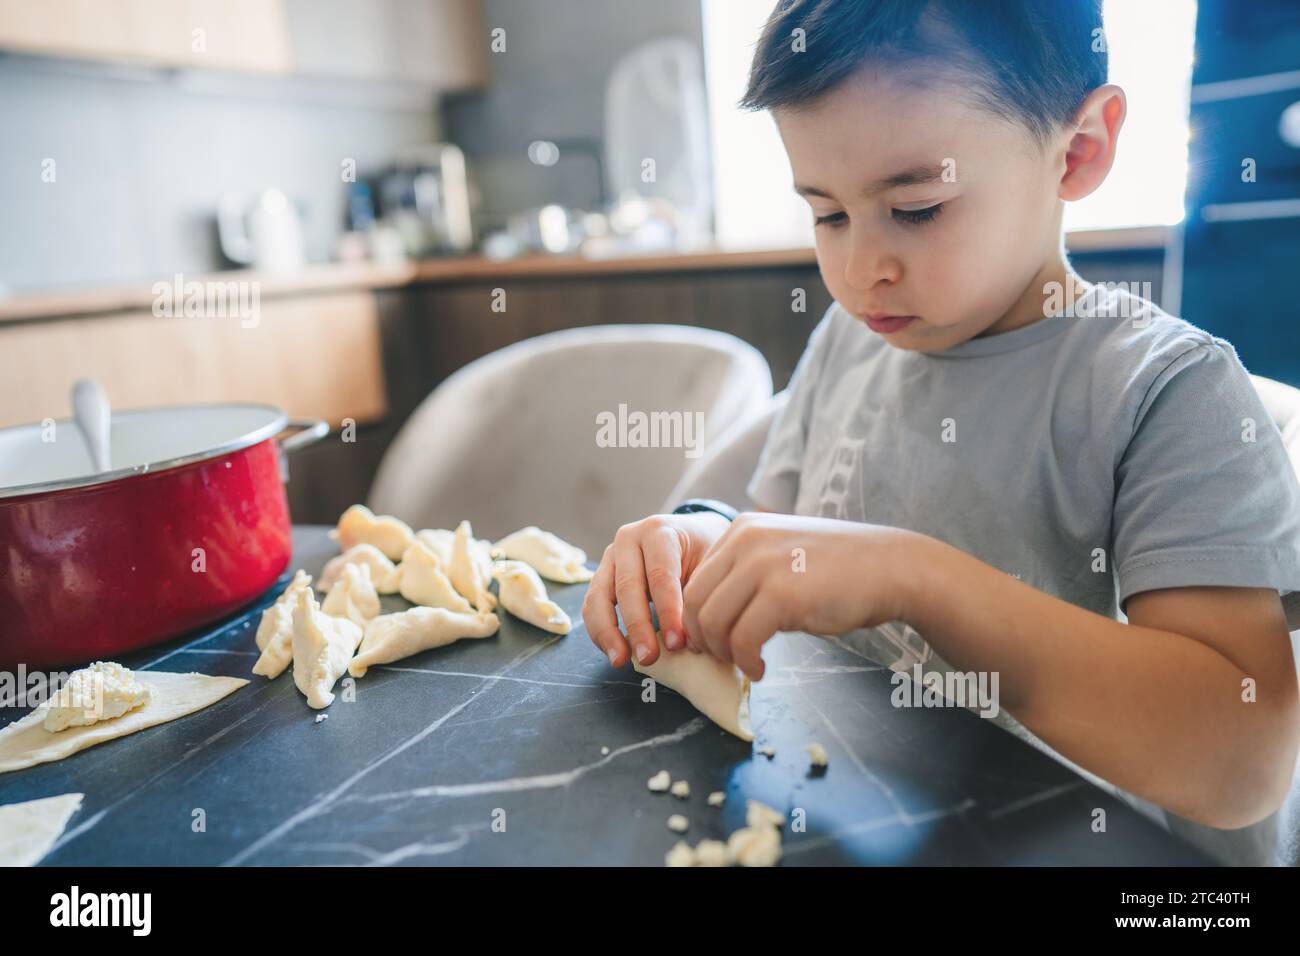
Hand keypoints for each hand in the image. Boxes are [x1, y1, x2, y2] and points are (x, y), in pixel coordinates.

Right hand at [582, 511, 731, 667]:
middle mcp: (628, 540)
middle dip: (637, 626)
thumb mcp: (710, 563)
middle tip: (649, 658)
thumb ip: (698, 597)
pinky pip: (591, 606)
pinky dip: (600, 632)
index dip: (668, 612)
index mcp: (659, 531)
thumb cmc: (703, 552)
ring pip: (599, 597)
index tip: (677, 643)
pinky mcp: (601, 577)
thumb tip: (689, 643)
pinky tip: (615, 653)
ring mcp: (610, 558)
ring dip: (608, 633)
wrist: (690, 535)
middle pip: (627, 586)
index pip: (661, 575)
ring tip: (621, 661)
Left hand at [682, 512, 919, 679]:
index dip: (694, 619)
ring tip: (745, 663)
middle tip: (721, 658)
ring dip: (724, 653)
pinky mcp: (783, 595)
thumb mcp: (783, 555)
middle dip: (702, 638)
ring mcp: (763, 566)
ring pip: (713, 622)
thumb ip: (747, 573)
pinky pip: (743, 639)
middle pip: (694, 602)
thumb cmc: (840, 570)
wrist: (892, 568)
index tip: (711, 642)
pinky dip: (746, 662)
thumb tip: (712, 616)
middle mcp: (746, 542)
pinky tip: (761, 668)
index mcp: (742, 531)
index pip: (694, 579)